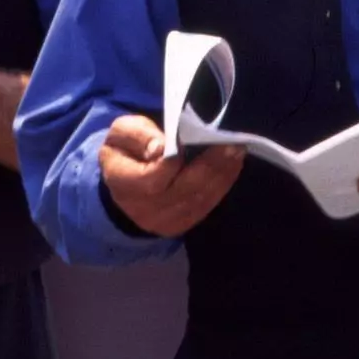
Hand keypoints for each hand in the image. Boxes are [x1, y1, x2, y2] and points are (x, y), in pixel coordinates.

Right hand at [98, 113, 242, 237]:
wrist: (124, 185)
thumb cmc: (125, 152)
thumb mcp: (121, 134)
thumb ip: (138, 136)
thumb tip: (160, 148)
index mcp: (124, 185)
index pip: (152, 178)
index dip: (173, 162)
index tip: (191, 140)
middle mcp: (144, 209)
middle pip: (183, 190)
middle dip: (210, 166)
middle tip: (232, 144)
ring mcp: (165, 221)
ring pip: (198, 199)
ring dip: (221, 175)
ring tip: (237, 152)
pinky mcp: (182, 224)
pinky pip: (205, 206)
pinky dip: (222, 185)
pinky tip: (232, 166)